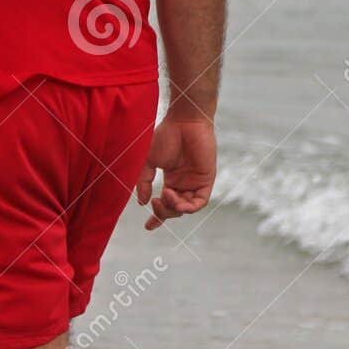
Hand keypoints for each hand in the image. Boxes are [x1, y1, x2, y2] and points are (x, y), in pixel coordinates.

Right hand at [135, 113, 216, 229]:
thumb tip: (142, 203)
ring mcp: (196, 182)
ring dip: (174, 208)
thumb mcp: (148, 162)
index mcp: (172, 180)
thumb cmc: (166, 136)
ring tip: (165, 195)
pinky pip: (199, 202)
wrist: (184, 121)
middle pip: (175, 209)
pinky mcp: (207, 179)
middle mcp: (184, 183)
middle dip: (164, 211)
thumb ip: (144, 182)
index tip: (148, 227)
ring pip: (186, 208)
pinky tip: (176, 200)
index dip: (157, 217)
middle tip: (154, 203)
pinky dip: (188, 206)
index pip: (165, 204)